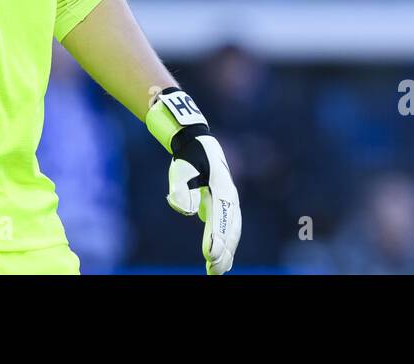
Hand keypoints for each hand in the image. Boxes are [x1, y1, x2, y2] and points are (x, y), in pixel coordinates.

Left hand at [147, 88, 241, 273]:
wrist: (198, 143)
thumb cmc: (188, 157)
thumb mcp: (181, 168)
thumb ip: (181, 188)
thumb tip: (185, 210)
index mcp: (221, 188)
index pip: (219, 218)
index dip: (215, 238)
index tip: (209, 255)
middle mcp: (230, 197)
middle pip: (230, 229)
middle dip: (223, 251)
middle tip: (214, 270)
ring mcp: (230, 202)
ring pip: (232, 231)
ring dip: (226, 252)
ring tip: (218, 271)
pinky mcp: (225, 206)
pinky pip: (230, 229)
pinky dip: (227, 245)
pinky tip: (221, 260)